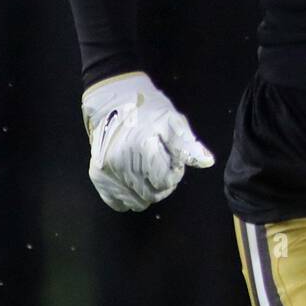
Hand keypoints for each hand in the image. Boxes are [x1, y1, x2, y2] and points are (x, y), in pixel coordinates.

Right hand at [82, 71, 214, 211]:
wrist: (114, 103)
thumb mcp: (172, 121)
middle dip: (162, 185)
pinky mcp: (98, 177)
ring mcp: (107, 172)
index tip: (172, 162)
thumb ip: (187, 145)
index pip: (166, 181)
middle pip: (152, 194)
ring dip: (147, 193)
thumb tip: (207, 162)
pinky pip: (118, 203)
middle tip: (162, 168)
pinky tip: (134, 182)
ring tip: (149, 174)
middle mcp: (121, 164)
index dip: (174, 174)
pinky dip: (129, 197)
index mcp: (142, 149)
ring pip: (136, 202)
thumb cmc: (147, 111)